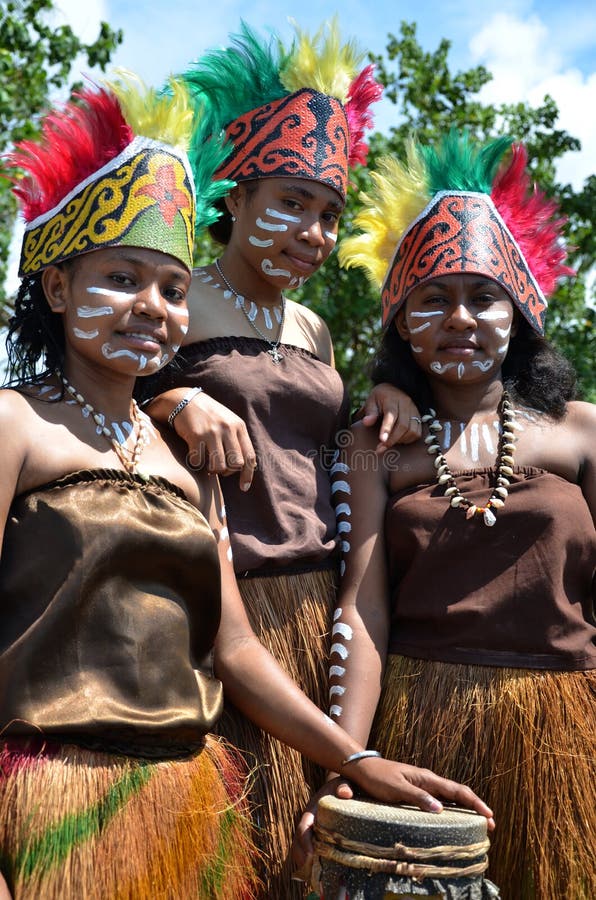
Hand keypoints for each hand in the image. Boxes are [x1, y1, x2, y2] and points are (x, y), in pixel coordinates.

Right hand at [172, 391, 256, 489]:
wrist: (184, 400)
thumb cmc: (208, 415)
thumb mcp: (228, 422)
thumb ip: (237, 439)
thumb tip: (245, 467)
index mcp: (239, 426)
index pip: (250, 456)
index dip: (248, 475)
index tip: (243, 488)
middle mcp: (228, 428)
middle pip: (236, 464)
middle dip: (228, 472)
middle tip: (220, 468)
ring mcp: (212, 432)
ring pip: (219, 467)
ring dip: (212, 470)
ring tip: (208, 465)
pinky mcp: (196, 436)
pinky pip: (199, 462)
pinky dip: (196, 464)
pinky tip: (194, 456)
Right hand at [292, 776, 353, 876]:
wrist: (342, 785)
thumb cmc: (344, 784)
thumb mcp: (344, 781)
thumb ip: (344, 785)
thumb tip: (345, 793)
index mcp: (313, 809)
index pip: (303, 827)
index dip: (304, 841)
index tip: (311, 854)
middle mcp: (309, 821)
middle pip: (299, 842)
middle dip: (302, 858)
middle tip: (310, 872)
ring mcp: (312, 830)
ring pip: (301, 848)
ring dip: (305, 863)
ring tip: (313, 878)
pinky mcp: (317, 836)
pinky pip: (309, 851)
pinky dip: (310, 863)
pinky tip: (317, 874)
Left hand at [346, 756, 494, 828]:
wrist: (363, 769)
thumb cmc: (378, 778)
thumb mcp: (396, 789)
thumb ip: (417, 797)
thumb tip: (440, 810)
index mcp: (427, 778)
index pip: (457, 790)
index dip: (475, 803)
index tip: (489, 816)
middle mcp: (429, 781)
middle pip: (458, 794)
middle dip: (476, 808)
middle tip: (491, 825)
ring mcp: (424, 785)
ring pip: (451, 798)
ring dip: (466, 810)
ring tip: (478, 824)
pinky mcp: (417, 791)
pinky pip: (441, 801)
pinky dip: (453, 810)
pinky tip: (455, 819)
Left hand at [357, 383, 421, 450]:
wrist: (394, 389)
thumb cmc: (380, 398)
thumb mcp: (371, 401)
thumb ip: (370, 412)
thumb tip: (367, 422)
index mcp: (392, 399)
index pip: (391, 414)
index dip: (387, 428)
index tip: (381, 440)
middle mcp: (406, 404)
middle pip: (403, 425)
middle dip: (392, 440)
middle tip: (380, 448)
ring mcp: (414, 411)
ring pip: (412, 430)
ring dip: (400, 440)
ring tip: (389, 443)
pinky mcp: (419, 417)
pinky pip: (417, 432)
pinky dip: (408, 439)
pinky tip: (399, 440)